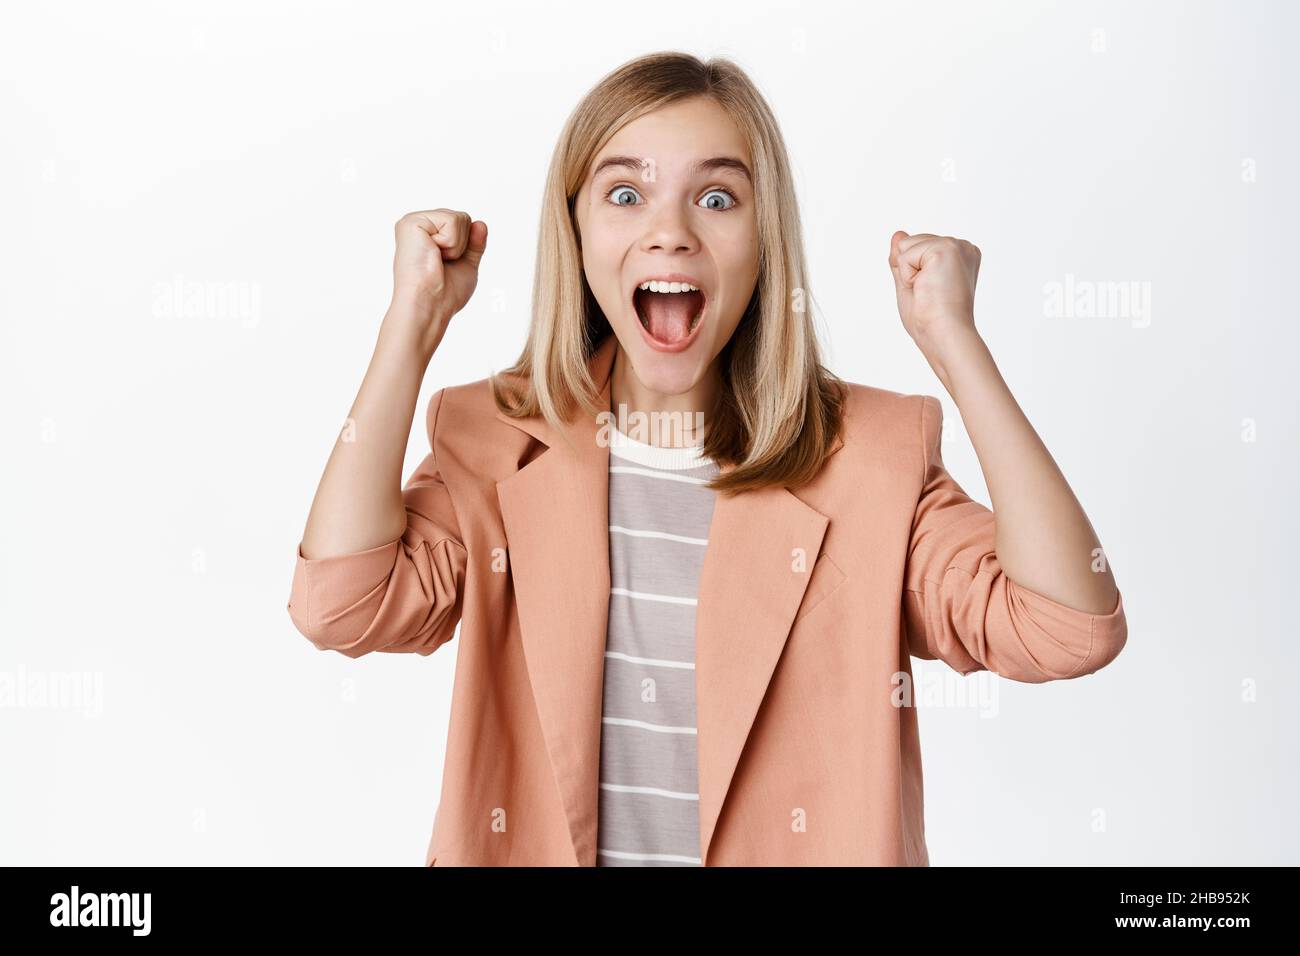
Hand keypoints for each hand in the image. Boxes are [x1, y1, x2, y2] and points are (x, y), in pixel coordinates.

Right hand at [387, 209, 488, 357]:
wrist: (430, 304)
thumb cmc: (444, 293)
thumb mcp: (466, 265)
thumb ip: (474, 244)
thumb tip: (481, 223)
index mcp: (428, 235)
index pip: (462, 225)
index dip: (465, 247)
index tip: (447, 265)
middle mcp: (419, 225)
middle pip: (463, 218)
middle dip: (462, 245)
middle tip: (442, 263)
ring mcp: (413, 221)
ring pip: (460, 218)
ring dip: (456, 245)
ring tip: (436, 259)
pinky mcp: (412, 221)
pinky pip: (452, 220)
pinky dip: (451, 242)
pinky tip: (433, 253)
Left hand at [888, 231, 980, 360]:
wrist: (945, 333)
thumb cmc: (931, 319)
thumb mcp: (911, 283)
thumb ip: (905, 259)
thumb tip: (898, 234)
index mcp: (959, 256)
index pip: (917, 249)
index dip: (913, 274)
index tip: (932, 293)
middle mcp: (962, 247)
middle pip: (910, 243)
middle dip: (909, 272)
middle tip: (929, 293)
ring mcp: (956, 245)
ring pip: (906, 246)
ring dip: (908, 274)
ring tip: (929, 290)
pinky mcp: (946, 247)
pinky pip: (905, 254)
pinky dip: (908, 276)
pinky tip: (928, 287)